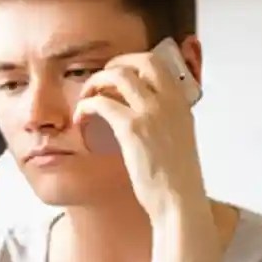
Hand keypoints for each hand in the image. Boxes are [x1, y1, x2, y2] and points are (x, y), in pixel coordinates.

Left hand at [73, 51, 206, 219]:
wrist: (178, 200)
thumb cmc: (175, 178)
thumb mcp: (178, 137)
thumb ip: (165, 118)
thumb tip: (143, 111)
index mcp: (181, 102)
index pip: (157, 62)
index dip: (132, 62)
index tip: (117, 74)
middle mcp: (169, 101)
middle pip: (139, 60)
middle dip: (114, 65)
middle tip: (98, 82)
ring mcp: (152, 112)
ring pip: (117, 75)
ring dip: (95, 83)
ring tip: (86, 100)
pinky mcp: (132, 129)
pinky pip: (101, 103)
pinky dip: (85, 107)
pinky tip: (81, 120)